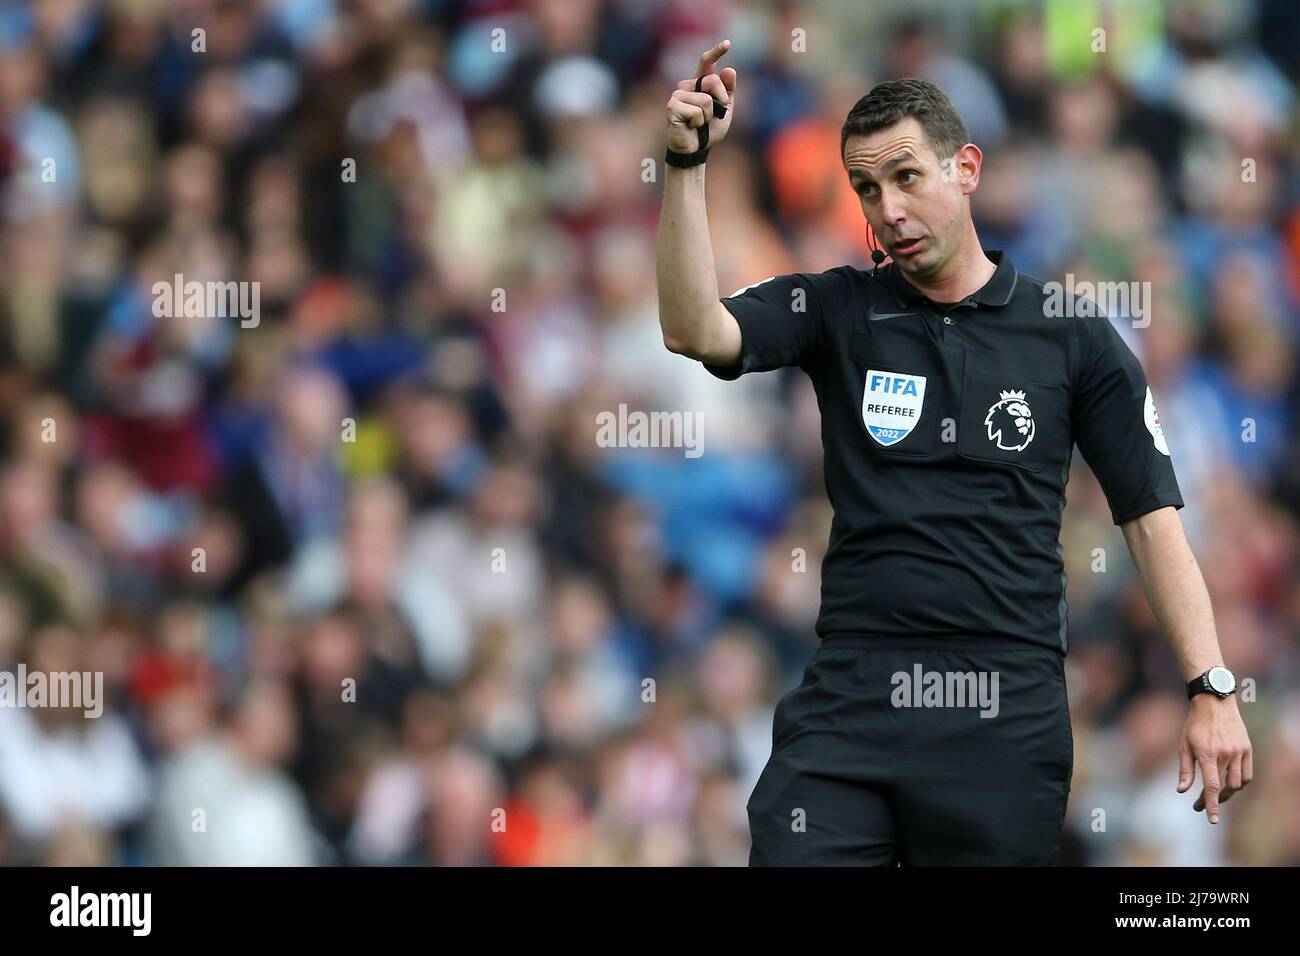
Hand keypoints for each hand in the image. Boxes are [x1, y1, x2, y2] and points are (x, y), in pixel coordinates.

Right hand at [665, 39, 737, 153]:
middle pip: (713, 81)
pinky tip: (690, 126)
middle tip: (712, 116)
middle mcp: (687, 85)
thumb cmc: (708, 130)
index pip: (707, 63)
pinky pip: (696, 111)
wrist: (695, 150)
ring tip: (699, 123)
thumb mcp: (725, 110)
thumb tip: (729, 69)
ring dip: (708, 116)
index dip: (716, 52)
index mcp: (700, 83)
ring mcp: (678, 94)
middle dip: (721, 100)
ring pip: (706, 100)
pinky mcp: (672, 106)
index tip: (727, 44)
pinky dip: (698, 122)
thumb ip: (728, 91)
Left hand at [1178, 694, 1252, 823]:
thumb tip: (1182, 791)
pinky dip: (1240, 783)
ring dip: (1227, 793)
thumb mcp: (1183, 745)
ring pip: (1237, 784)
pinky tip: (1229, 783)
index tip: (1212, 820)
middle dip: (1213, 800)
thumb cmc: (1194, 725)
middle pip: (1224, 788)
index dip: (1210, 805)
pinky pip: (1247, 775)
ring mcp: (1238, 752)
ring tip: (1215, 794)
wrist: (1214, 703)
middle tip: (1202, 804)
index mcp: (1206, 754)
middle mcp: (1224, 754)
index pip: (1210, 786)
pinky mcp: (1247, 749)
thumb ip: (1185, 770)